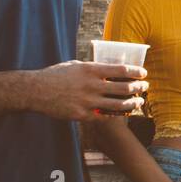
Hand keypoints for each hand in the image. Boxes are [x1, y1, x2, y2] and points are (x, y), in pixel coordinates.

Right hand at [25, 61, 147, 121]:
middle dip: (139, 87)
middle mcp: (91, 85)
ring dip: (132, 103)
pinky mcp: (82, 115)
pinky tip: (124, 112)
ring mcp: (87, 101)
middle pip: (124, 87)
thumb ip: (93, 68)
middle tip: (145, 87)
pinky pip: (105, 116)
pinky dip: (117, 115)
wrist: (35, 91)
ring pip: (118, 105)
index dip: (136, 72)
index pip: (121, 70)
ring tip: (140, 101)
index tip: (143, 73)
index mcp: (91, 70)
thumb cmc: (55, 75)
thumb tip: (109, 68)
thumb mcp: (75, 65)